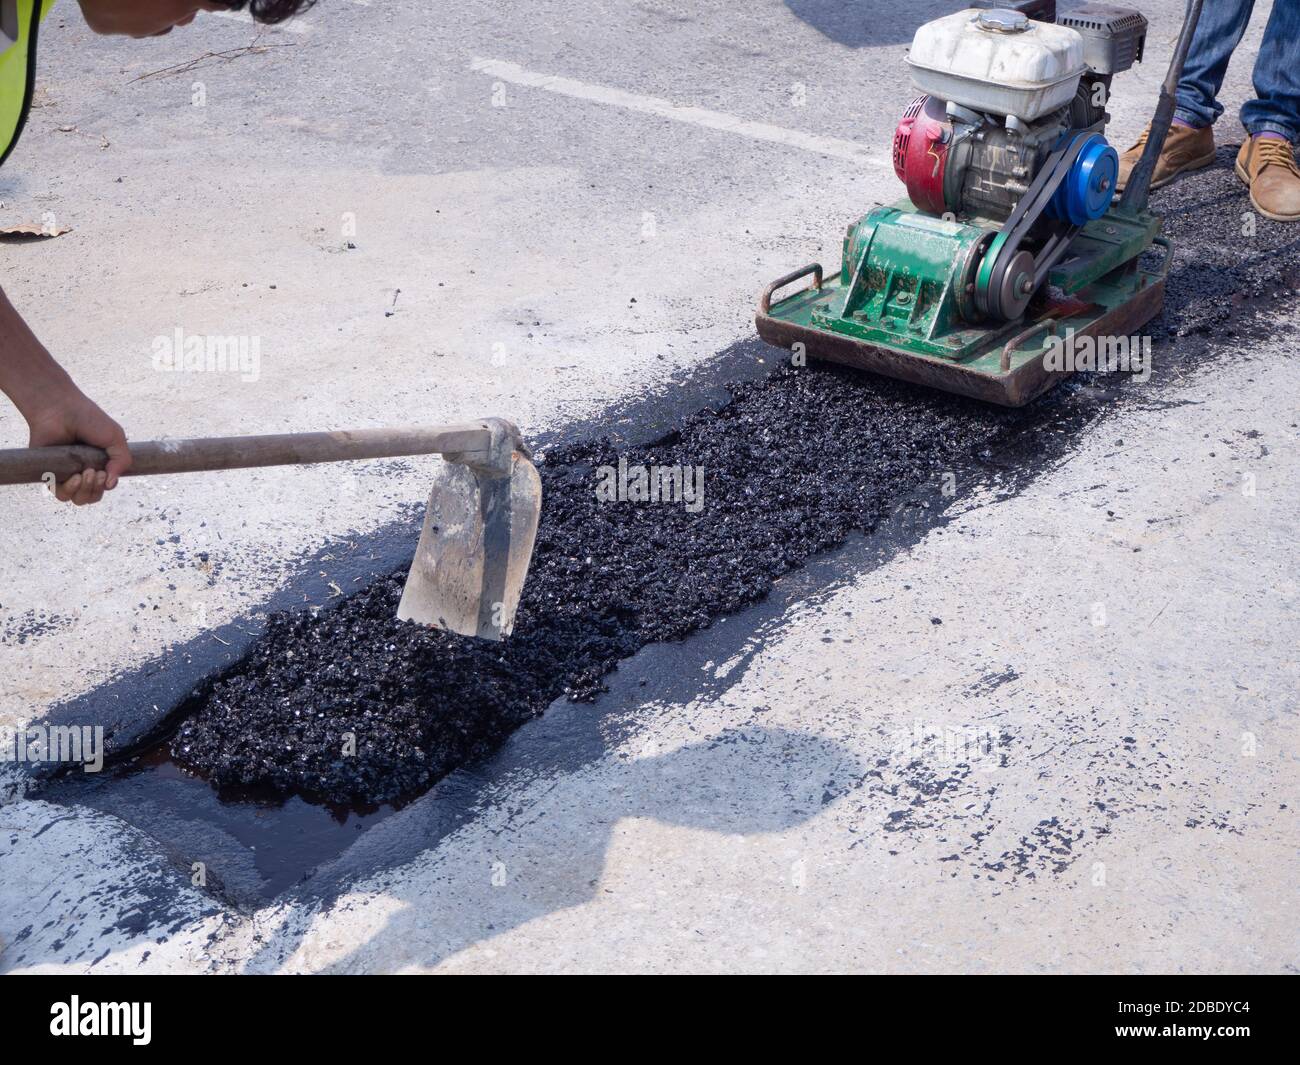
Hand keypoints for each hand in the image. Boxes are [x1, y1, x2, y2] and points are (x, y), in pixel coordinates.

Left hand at [26, 390, 132, 504]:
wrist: (61, 409)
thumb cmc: (89, 419)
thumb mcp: (116, 438)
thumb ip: (122, 461)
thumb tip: (112, 484)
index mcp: (98, 465)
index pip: (104, 488)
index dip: (105, 486)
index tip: (105, 473)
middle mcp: (81, 471)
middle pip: (91, 497)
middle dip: (96, 490)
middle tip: (94, 472)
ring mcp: (65, 473)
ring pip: (76, 499)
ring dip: (84, 491)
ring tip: (84, 474)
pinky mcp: (49, 472)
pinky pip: (59, 493)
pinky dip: (69, 490)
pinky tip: (74, 477)